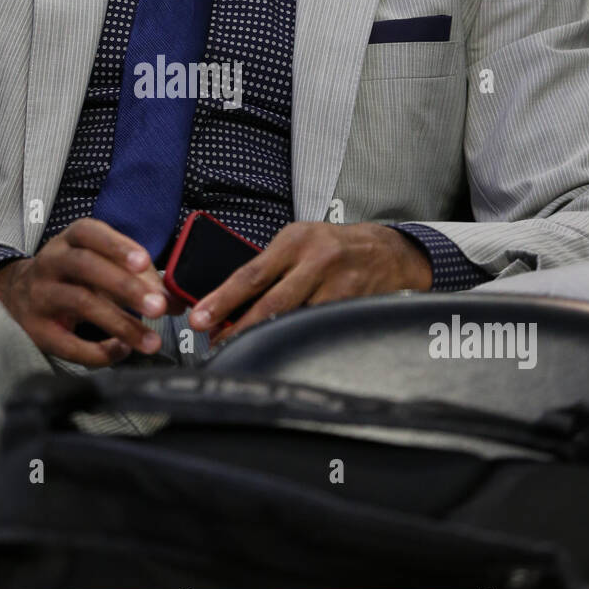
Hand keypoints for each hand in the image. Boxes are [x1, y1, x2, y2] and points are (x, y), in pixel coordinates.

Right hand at [0, 218, 180, 366]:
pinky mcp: (36, 328)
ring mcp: (40, 294)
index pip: (89, 233)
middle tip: (158, 308)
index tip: (144, 261)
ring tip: (150, 340)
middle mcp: (51, 262)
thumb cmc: (71, 277)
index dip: (117, 245)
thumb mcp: (99, 266)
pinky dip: (97, 351)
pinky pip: (68, 343)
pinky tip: (120, 351)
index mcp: (69, 240)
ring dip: (120, 323)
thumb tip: (174, 302)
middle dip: (125, 287)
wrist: (16, 296)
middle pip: (86, 267)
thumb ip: (137, 278)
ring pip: (80, 303)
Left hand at [187, 221, 431, 342]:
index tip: (200, 317)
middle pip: (270, 303)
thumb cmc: (334, 247)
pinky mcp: (353, 305)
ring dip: (266, 338)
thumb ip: (270, 266)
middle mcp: (317, 260)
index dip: (222, 300)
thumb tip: (229, 303)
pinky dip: (296, 340)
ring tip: (245, 349)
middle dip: (238, 328)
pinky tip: (283, 347)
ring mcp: (338, 285)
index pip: (250, 274)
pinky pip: (317, 328)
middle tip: (216, 344)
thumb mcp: (300, 242)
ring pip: (294, 320)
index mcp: (295, 240)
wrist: (388, 251)